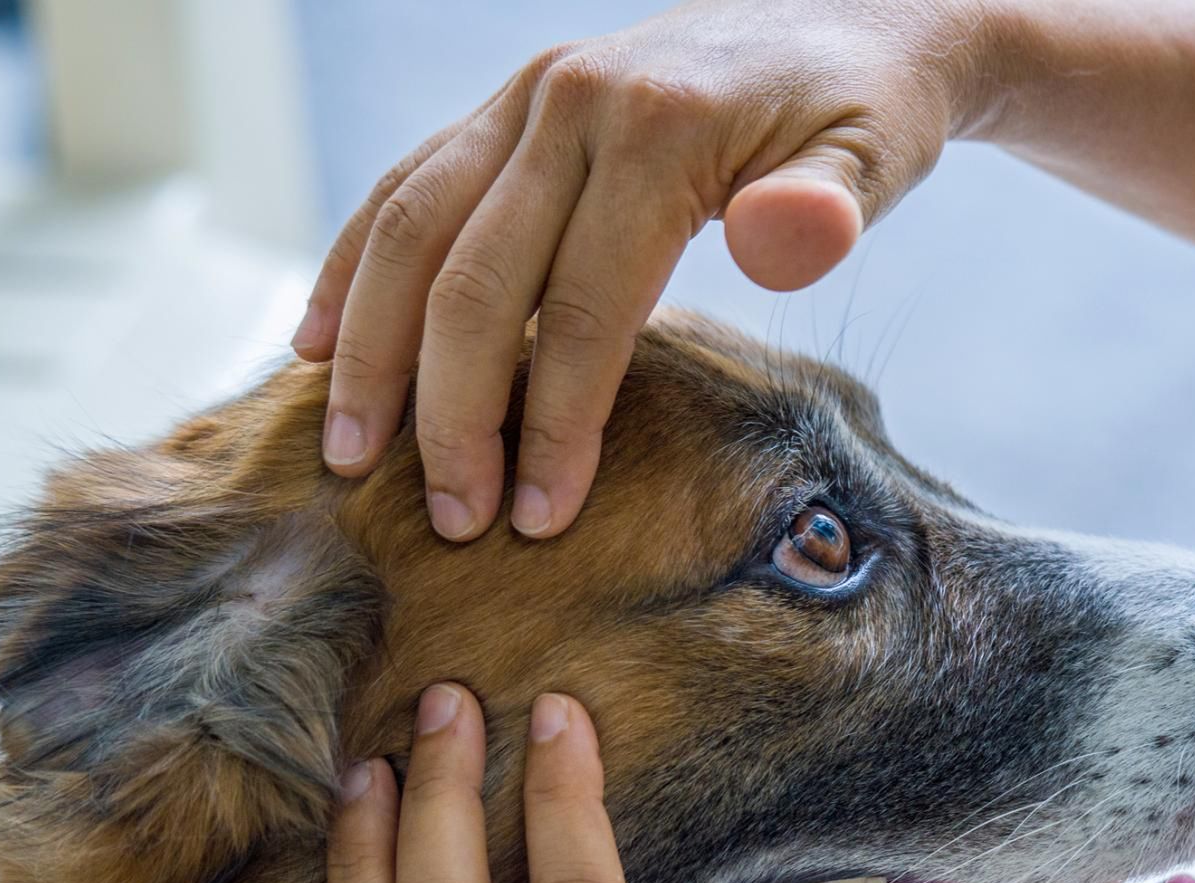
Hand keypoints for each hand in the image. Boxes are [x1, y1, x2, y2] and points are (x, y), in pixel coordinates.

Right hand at [294, 0, 994, 540]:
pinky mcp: (508, 110)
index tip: (538, 519)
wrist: (847, 16)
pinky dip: (353, 267)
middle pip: (476, 276)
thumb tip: (788, 240)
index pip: (584, 304)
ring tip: (346, 450)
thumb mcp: (876, 152)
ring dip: (372, 348)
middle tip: (448, 519)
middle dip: (453, 411)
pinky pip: (406, 189)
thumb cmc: (864, 109)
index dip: (555, 420)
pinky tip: (319, 343)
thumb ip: (829, 203)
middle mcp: (570, 100)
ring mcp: (525, 99)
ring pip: (410, 227)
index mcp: (658, 126)